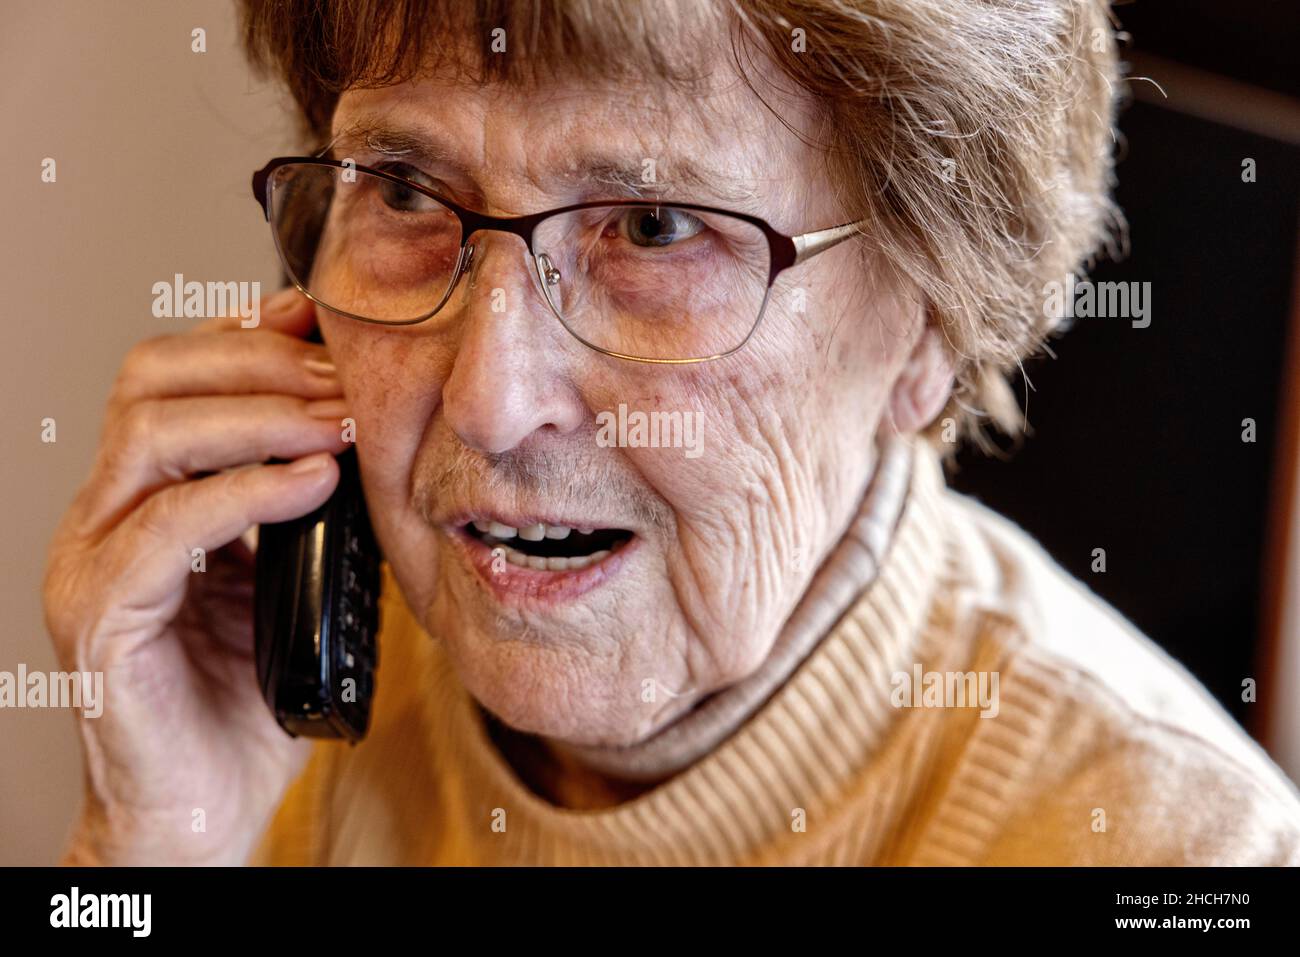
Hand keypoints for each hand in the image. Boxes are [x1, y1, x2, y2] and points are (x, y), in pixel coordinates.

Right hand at [44, 287, 350, 864]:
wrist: (204, 807)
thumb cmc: (248, 700)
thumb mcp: (291, 579)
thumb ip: (305, 509)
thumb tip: (362, 437)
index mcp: (145, 497)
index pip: (174, 376)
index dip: (248, 337)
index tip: (326, 326)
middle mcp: (105, 518)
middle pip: (152, 382)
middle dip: (258, 362)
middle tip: (343, 379)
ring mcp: (91, 565)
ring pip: (150, 436)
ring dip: (258, 415)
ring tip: (338, 423)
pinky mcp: (101, 620)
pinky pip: (165, 529)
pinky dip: (245, 493)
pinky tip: (311, 484)